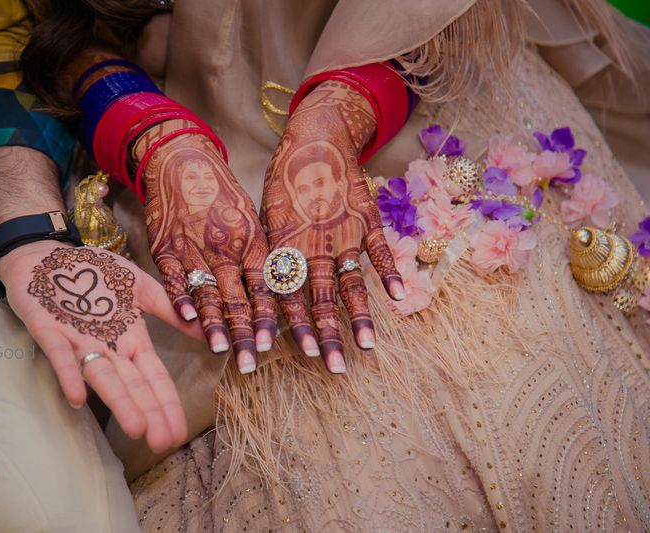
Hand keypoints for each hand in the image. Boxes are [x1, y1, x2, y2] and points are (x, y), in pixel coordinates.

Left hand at [0, 240, 201, 452]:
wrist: (45, 254)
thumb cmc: (94, 272)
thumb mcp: (140, 286)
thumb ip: (170, 307)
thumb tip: (209, 325)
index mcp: (131, 339)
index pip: (154, 377)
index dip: (166, 404)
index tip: (179, 431)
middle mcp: (108, 348)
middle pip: (132, 386)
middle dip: (148, 413)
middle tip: (163, 442)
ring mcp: (79, 343)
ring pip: (102, 378)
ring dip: (118, 402)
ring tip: (135, 429)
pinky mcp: (50, 333)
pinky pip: (61, 357)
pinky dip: (69, 376)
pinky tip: (78, 398)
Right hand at [139, 123, 277, 374]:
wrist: (182, 162)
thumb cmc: (222, 194)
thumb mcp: (251, 222)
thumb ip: (261, 259)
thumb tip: (279, 294)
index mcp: (250, 242)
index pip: (263, 288)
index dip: (268, 318)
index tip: (274, 344)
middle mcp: (225, 248)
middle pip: (238, 298)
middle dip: (245, 334)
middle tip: (252, 364)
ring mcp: (194, 248)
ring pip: (207, 292)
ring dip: (214, 324)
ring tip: (220, 350)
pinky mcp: (166, 248)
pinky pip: (175, 276)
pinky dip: (181, 297)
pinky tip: (186, 318)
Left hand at [261, 81, 404, 372]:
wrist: (315, 139)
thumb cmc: (284, 180)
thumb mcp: (268, 217)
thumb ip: (275, 255)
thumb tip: (273, 292)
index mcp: (286, 244)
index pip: (289, 296)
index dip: (294, 326)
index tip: (299, 355)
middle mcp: (315, 243)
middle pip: (322, 298)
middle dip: (328, 335)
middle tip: (335, 367)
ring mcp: (344, 233)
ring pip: (352, 282)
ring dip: (360, 317)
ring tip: (367, 346)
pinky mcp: (366, 220)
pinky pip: (380, 251)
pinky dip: (390, 273)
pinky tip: (400, 298)